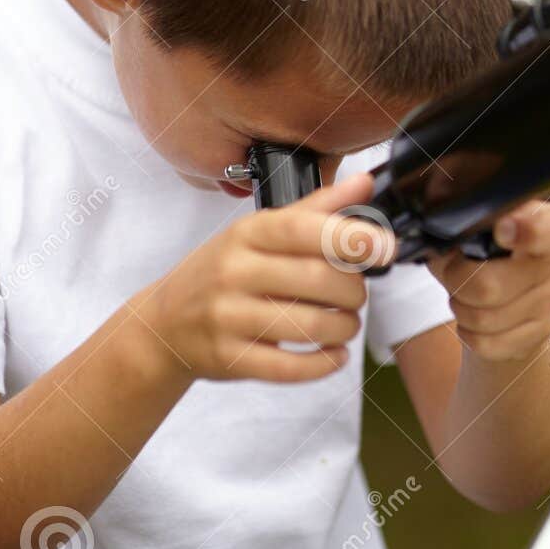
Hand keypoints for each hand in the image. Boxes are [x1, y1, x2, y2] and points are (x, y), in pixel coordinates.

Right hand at [136, 174, 390, 382]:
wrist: (163, 325)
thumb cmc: (222, 272)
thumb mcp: (257, 232)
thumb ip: (315, 208)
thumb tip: (365, 181)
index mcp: (246, 234)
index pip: (303, 229)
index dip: (351, 237)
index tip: (385, 248)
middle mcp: (234, 272)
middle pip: (315, 280)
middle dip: (353, 291)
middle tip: (356, 295)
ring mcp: (228, 317)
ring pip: (307, 326)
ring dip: (344, 328)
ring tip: (346, 324)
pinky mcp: (230, 358)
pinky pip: (289, 367)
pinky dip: (324, 364)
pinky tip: (334, 355)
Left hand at [428, 200, 549, 361]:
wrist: (492, 302)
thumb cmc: (473, 260)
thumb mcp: (460, 237)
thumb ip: (458, 231)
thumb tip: (452, 241)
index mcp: (537, 222)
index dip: (534, 231)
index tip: (502, 232)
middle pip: (489, 285)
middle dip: (457, 285)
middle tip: (455, 276)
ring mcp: (549, 299)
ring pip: (484, 318)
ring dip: (461, 310)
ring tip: (465, 298)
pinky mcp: (541, 331)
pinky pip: (488, 343)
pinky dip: (469, 335)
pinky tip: (475, 322)